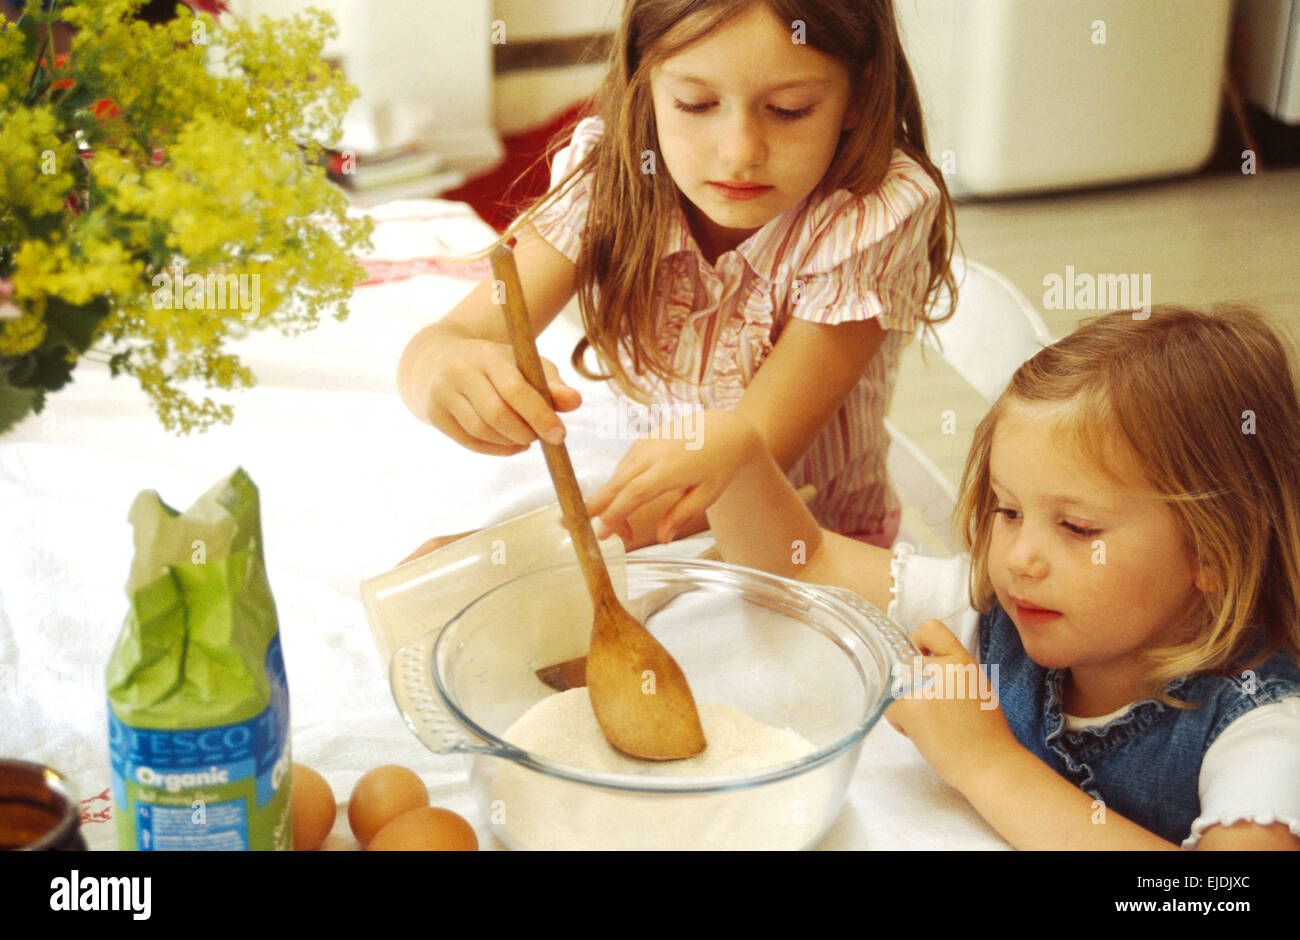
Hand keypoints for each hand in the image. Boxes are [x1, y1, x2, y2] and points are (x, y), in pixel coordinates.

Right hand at [401, 329, 580, 455]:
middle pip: (496, 413)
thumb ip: (551, 384)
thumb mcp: (525, 365)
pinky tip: (510, 444)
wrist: (439, 361)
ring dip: (511, 442)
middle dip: (526, 431)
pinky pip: (469, 441)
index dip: (539, 414)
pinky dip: (495, 449)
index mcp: (487, 354)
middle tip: (542, 438)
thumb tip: (575, 402)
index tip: (560, 434)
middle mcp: (460, 371)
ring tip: (527, 439)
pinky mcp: (435, 414)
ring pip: (481, 430)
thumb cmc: (496, 366)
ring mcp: (443, 393)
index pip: (514, 388)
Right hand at [586, 410, 762, 545]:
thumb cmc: (720, 463)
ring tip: (617, 532)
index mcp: (670, 467)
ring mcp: (644, 445)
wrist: (726, 427)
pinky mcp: (641, 442)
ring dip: (610, 504)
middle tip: (566, 524)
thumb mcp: (709, 493)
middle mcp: (652, 453)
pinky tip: (624, 507)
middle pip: (615, 483)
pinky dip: (618, 489)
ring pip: (616, 477)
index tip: (602, 533)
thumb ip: (682, 514)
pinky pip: (623, 469)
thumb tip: (663, 539)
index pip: (634, 493)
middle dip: (592, 506)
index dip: (615, 514)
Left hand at [884, 619, 1021, 794]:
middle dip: (909, 682)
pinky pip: (887, 706)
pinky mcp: (909, 708)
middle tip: (929, 707)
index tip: (920, 657)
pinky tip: (918, 733)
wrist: (989, 765)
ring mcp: (923, 686)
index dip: (918, 640)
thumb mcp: (975, 685)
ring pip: (893, 684)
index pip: (930, 628)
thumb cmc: (983, 732)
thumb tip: (919, 659)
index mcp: (962, 660)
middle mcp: (942, 668)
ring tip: (924, 721)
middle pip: (905, 661)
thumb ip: (950, 669)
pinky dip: (898, 722)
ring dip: (901, 701)